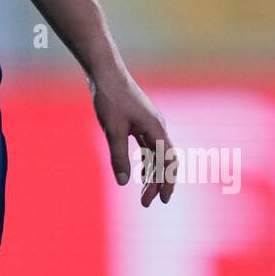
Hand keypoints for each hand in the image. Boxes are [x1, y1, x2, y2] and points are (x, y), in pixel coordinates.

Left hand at [87, 62, 174, 206]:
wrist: (106, 72)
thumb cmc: (111, 98)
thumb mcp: (113, 130)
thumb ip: (119, 157)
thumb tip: (122, 182)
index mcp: (156, 130)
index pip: (168, 162)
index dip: (167, 183)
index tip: (163, 201)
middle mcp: (157, 128)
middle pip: (164, 161)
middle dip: (158, 183)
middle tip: (146, 203)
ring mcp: (149, 124)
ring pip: (156, 155)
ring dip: (151, 175)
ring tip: (143, 194)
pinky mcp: (140, 122)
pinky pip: (148, 147)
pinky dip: (146, 162)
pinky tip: (140, 173)